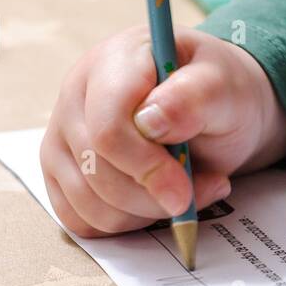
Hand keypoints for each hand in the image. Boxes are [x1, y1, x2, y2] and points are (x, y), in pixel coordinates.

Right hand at [41, 25, 285, 236]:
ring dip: (144, 213)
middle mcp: (76, 95)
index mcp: (113, 61)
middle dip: (153, 196)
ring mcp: (63, 134)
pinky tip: (156, 202)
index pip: (107, 127)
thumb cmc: (219, 93)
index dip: (146, 168)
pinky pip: (80, 219)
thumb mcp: (224, 87)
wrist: (216, 108)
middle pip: (96, 170)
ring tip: (187, 191)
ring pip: (87, 202)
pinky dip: (124, 224)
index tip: (184, 192)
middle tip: (204, 188)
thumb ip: (193, 97)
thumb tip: (151, 121)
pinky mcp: (62, 171)